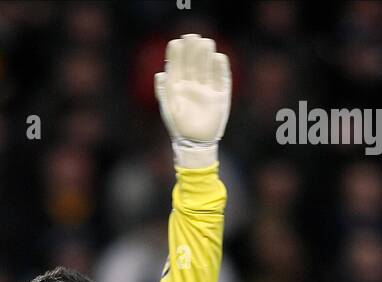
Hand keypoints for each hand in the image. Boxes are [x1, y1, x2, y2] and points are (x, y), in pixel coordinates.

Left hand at [155, 34, 230, 166]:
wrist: (196, 144)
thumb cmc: (179, 127)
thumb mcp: (169, 109)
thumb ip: (164, 91)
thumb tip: (160, 73)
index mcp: (178, 87)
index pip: (177, 66)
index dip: (176, 54)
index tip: (176, 42)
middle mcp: (193, 85)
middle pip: (193, 63)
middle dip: (192, 49)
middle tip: (192, 36)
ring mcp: (206, 89)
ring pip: (206, 67)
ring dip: (205, 55)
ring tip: (205, 42)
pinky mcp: (220, 95)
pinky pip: (221, 78)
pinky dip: (220, 68)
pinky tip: (218, 57)